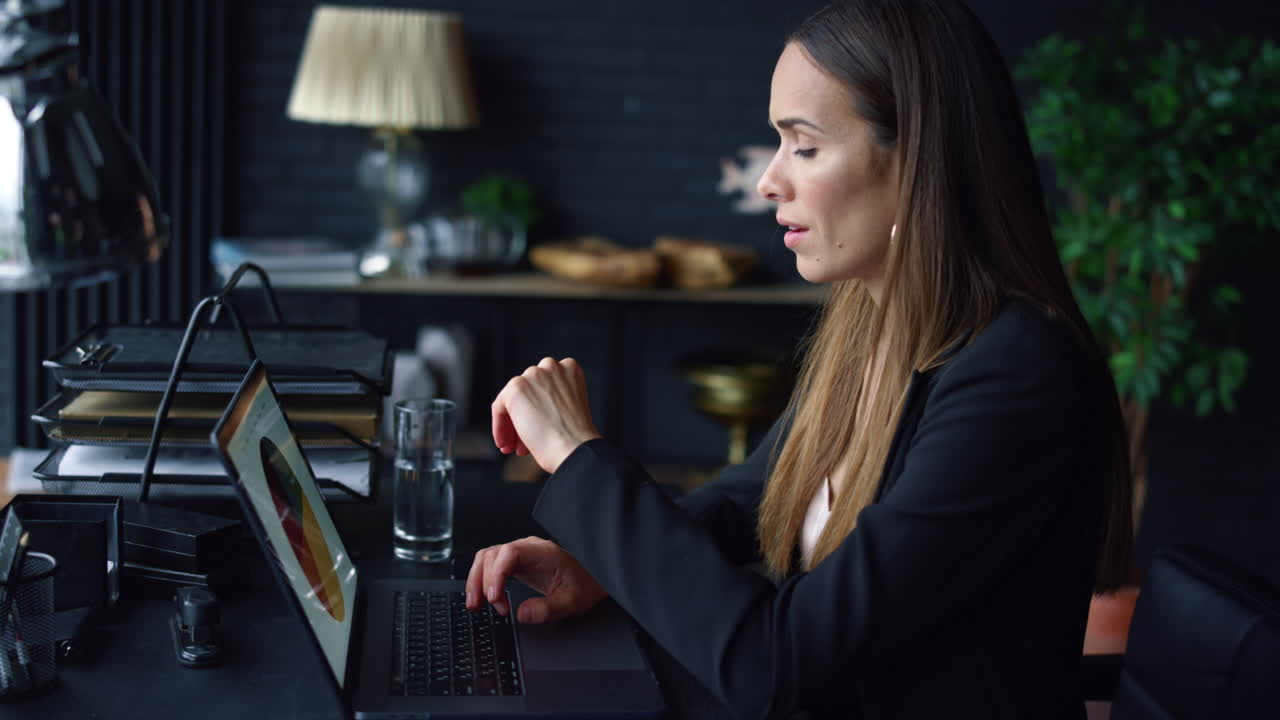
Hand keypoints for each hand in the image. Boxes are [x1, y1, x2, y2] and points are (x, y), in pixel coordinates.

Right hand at [465, 537, 607, 623]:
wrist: (592, 579)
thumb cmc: (585, 585)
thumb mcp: (572, 602)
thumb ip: (547, 609)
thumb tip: (522, 614)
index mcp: (543, 552)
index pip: (510, 553)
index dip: (496, 573)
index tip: (495, 596)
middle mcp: (528, 549)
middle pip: (492, 555)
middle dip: (482, 582)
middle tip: (484, 606)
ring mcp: (520, 554)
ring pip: (486, 559)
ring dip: (477, 581)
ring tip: (476, 605)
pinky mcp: (516, 563)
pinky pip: (491, 567)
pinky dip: (483, 582)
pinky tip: (484, 599)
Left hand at [491, 357, 600, 473]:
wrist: (575, 448)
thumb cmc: (576, 439)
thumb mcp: (569, 410)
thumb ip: (551, 400)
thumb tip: (530, 410)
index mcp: (570, 369)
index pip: (544, 387)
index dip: (538, 409)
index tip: (538, 427)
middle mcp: (552, 367)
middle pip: (528, 392)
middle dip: (525, 417)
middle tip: (523, 441)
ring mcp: (533, 375)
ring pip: (513, 400)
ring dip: (513, 424)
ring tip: (515, 446)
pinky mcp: (516, 388)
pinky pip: (499, 407)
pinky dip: (499, 426)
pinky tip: (506, 443)